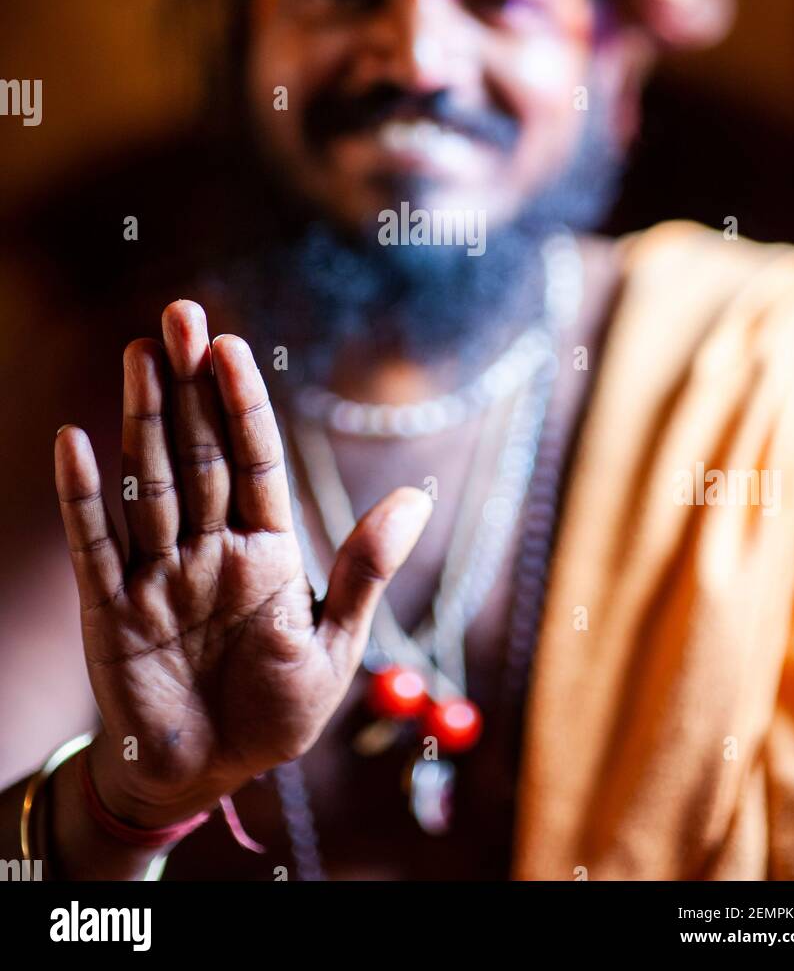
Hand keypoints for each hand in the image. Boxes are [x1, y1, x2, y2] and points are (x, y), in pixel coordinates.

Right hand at [54, 300, 431, 827]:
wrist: (207, 778)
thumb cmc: (274, 714)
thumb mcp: (333, 647)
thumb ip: (364, 570)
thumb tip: (416, 497)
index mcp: (266, 550)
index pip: (254, 459)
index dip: (242, 403)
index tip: (232, 347)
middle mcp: (209, 547)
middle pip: (199, 452)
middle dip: (189, 386)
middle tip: (179, 315)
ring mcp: (157, 572)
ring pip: (150, 481)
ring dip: (143, 418)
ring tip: (140, 353)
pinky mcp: (110, 609)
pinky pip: (94, 544)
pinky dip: (83, 496)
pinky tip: (75, 439)